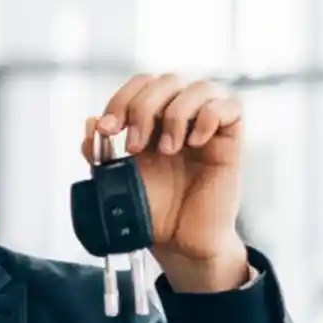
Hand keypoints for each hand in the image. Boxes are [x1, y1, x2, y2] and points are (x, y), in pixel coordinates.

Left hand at [81, 73, 249, 292]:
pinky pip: (231, 106)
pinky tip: (195, 144)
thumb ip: (100, 153)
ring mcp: (207, 127)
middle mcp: (180, 117)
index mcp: (153, 121)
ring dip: (175, 114)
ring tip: (168, 150)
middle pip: (166, 80)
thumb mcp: (116, 179)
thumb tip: (90, 122)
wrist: (179, 242)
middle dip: (143, 108)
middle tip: (134, 147)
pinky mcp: (231, 141)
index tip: (107, 129)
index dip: (121, 99)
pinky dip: (209, 117)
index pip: (141, 84)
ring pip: (199, 87)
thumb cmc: (152, 210)